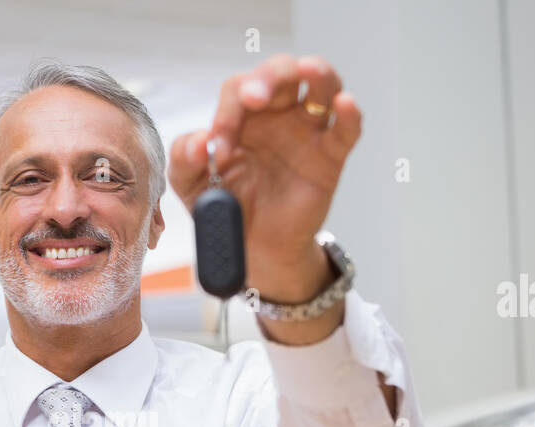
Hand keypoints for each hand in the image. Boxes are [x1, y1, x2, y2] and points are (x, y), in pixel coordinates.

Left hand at [168, 54, 361, 302]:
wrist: (256, 247)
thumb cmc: (227, 206)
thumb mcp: (191, 184)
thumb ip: (184, 159)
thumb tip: (200, 142)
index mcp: (243, 114)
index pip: (238, 90)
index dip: (227, 112)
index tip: (218, 150)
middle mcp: (277, 114)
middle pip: (281, 72)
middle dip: (267, 77)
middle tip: (252, 98)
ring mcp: (307, 132)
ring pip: (321, 84)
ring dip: (316, 72)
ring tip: (306, 71)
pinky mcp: (330, 157)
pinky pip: (346, 130)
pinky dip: (350, 114)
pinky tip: (344, 103)